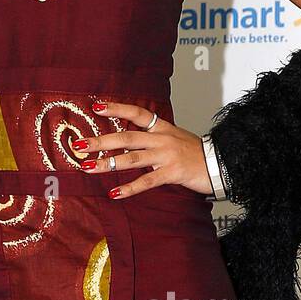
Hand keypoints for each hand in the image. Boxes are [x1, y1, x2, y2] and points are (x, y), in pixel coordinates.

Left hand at [71, 99, 212, 197]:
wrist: (222, 163)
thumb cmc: (195, 153)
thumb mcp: (174, 138)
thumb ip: (153, 137)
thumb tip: (127, 139)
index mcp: (162, 128)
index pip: (137, 113)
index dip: (116, 109)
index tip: (95, 106)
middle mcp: (162, 139)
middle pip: (126, 137)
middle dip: (100, 141)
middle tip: (78, 145)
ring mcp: (167, 156)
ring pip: (132, 158)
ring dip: (108, 163)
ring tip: (88, 167)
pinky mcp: (172, 173)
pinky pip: (147, 181)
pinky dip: (129, 188)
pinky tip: (114, 193)